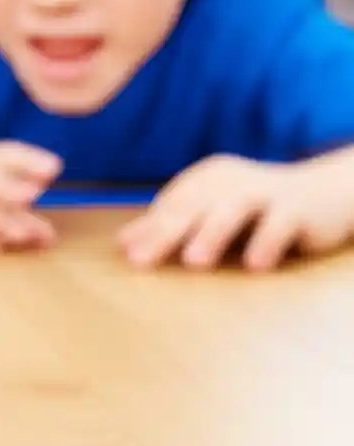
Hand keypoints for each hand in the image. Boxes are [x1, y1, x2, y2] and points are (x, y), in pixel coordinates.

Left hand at [119, 153, 353, 270]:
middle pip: (193, 206)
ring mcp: (266, 193)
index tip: (127, 256)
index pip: (172, 205)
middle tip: (142, 261)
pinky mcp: (298, 209)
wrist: (325, 193)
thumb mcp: (209, 214)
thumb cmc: (255, 210)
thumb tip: (121, 243)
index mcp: (205, 180)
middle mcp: (231, 181)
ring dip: (212, 234)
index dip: (148, 229)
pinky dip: (267, 242)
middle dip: (165, 233)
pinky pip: (280, 224)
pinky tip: (254, 265)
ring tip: (193, 262)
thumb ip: (168, 226)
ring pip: (235, 208)